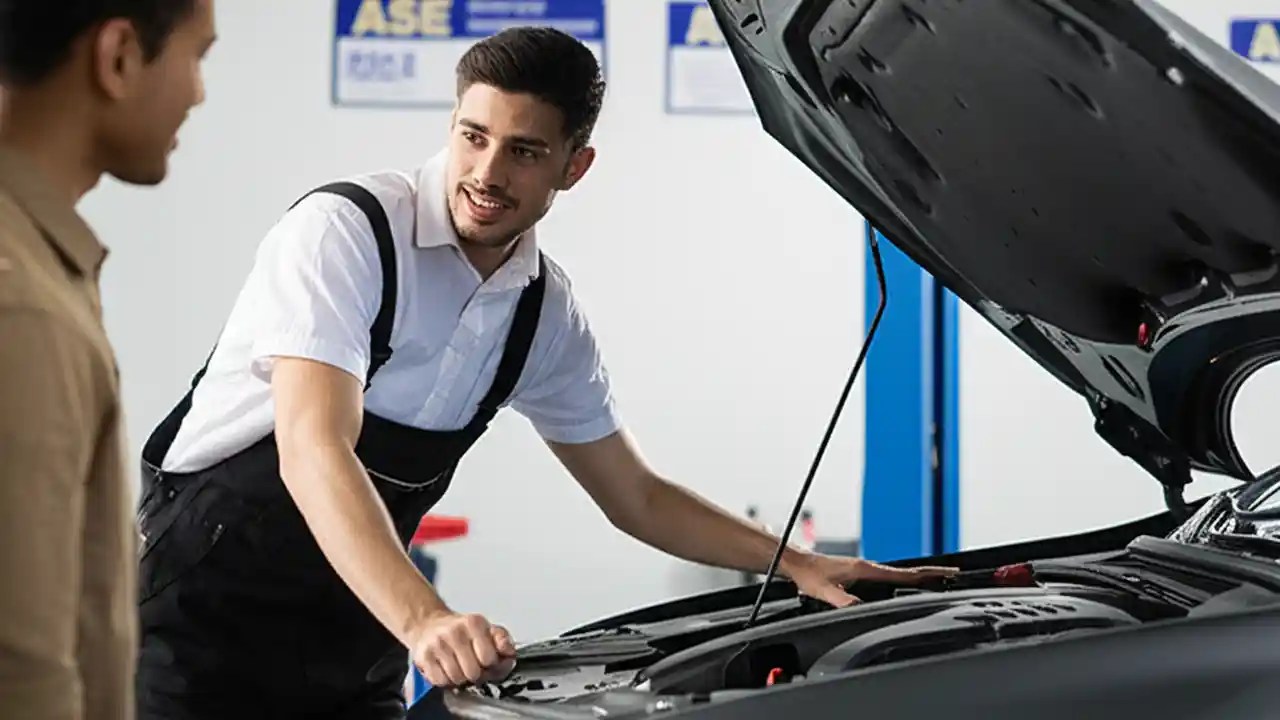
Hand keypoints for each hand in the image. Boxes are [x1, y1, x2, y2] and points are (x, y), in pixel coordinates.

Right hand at [410, 610, 516, 686]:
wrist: (428, 625)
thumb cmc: (461, 631)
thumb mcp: (486, 630)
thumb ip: (502, 641)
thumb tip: (509, 653)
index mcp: (474, 623)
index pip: (489, 658)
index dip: (491, 665)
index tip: (487, 662)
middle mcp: (454, 631)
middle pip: (473, 672)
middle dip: (476, 674)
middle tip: (472, 666)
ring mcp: (437, 644)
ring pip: (457, 678)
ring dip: (460, 678)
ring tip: (459, 667)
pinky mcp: (423, 656)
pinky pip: (440, 682)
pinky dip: (445, 681)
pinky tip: (446, 670)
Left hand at [784, 553, 958, 606]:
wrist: (798, 564)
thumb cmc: (809, 575)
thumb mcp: (824, 592)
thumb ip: (842, 600)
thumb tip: (859, 608)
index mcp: (866, 570)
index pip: (904, 574)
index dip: (927, 575)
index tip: (948, 573)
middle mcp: (869, 568)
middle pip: (908, 572)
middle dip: (931, 574)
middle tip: (953, 575)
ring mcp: (866, 571)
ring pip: (899, 575)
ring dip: (919, 577)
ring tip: (938, 581)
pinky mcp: (862, 575)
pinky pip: (890, 578)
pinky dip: (905, 581)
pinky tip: (908, 587)